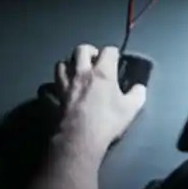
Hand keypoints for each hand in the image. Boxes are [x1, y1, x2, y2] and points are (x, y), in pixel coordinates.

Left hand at [52, 44, 146, 158]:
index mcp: (103, 72)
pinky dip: (53, 84)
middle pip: (81, 49)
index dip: (114, 53)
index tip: (117, 59)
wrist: (80, 138)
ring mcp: (65, 84)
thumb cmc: (107, 121)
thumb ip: (138, 94)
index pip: (109, 50)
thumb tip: (139, 87)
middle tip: (94, 60)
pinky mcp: (54, 96)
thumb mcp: (131, 108)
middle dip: (89, 51)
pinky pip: (47, 85)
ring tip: (76, 71)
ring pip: (62, 63)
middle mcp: (82, 72)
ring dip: (69, 64)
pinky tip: (58, 89)